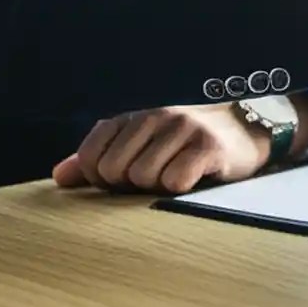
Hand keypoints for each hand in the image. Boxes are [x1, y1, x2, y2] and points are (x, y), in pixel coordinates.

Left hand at [51, 104, 269, 193]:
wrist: (247, 131)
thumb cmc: (188, 145)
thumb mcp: (143, 145)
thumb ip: (99, 159)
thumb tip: (59, 177)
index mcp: (135, 118)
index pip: (92, 155)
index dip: (101, 178)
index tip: (125, 180)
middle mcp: (157, 117)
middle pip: (114, 170)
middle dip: (130, 185)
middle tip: (156, 179)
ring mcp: (184, 130)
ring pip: (143, 177)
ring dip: (158, 189)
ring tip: (177, 176)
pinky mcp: (209, 148)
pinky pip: (175, 181)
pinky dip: (181, 189)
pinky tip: (195, 179)